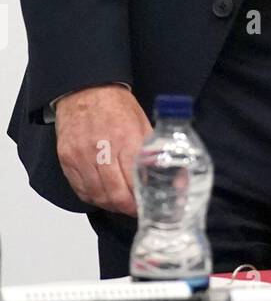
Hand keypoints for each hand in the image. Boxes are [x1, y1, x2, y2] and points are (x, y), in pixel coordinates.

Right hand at [54, 85, 151, 215]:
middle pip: (114, 195)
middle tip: (135, 209)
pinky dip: (92, 197)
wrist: (86, 91)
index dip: (140, 201)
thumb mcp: (142, 124)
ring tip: (121, 204)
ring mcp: (81, 156)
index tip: (147, 206)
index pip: (133, 183)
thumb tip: (173, 176)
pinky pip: (79, 189)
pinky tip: (102, 195)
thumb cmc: (117, 106)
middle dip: (127, 207)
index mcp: (126, 140)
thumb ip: (152, 152)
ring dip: (110, 204)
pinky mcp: (66, 159)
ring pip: (96, 196)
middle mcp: (101, 150)